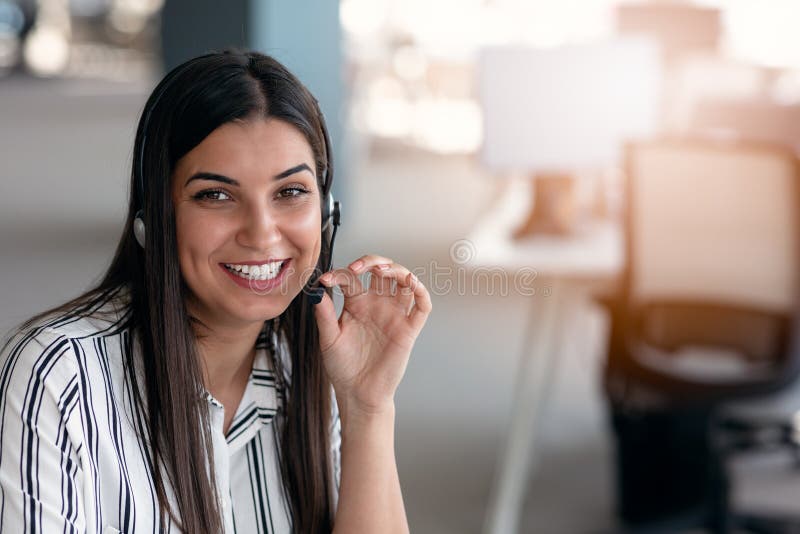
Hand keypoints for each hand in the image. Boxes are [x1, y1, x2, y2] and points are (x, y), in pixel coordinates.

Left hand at [313, 254, 431, 415]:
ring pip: (404, 281)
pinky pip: (422, 305)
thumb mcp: (328, 340)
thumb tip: (317, 291)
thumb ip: (324, 315)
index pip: (352, 278)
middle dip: (371, 262)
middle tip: (357, 267)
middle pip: (381, 271)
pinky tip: (410, 282)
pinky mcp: (409, 329)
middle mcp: (377, 305)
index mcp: (356, 304)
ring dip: (396, 270)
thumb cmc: (343, 368)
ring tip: (381, 270)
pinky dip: (420, 290)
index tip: (325, 281)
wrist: (358, 393)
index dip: (339, 274)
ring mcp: (394, 314)